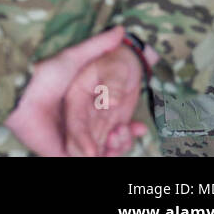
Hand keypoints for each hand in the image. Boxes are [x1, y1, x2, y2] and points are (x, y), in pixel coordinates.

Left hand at [3, 27, 139, 156]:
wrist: (19, 95)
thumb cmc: (42, 75)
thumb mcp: (74, 58)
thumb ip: (97, 46)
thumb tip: (121, 30)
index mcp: (78, 109)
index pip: (108, 123)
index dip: (127, 125)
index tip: (140, 124)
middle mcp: (74, 127)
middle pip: (107, 141)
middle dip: (125, 138)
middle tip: (134, 129)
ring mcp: (68, 142)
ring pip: (101, 153)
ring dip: (117, 148)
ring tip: (121, 135)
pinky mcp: (59, 154)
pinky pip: (86, 162)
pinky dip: (102, 158)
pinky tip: (110, 149)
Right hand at [64, 41, 152, 156]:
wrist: (128, 60)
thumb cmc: (117, 60)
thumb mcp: (114, 67)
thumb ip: (112, 84)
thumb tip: (110, 102)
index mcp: (75, 97)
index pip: (74, 123)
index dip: (81, 140)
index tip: (92, 153)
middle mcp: (82, 112)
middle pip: (82, 141)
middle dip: (98, 150)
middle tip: (115, 142)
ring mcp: (96, 120)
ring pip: (100, 145)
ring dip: (115, 146)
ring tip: (126, 131)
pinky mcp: (110, 124)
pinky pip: (115, 141)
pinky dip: (126, 141)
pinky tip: (138, 128)